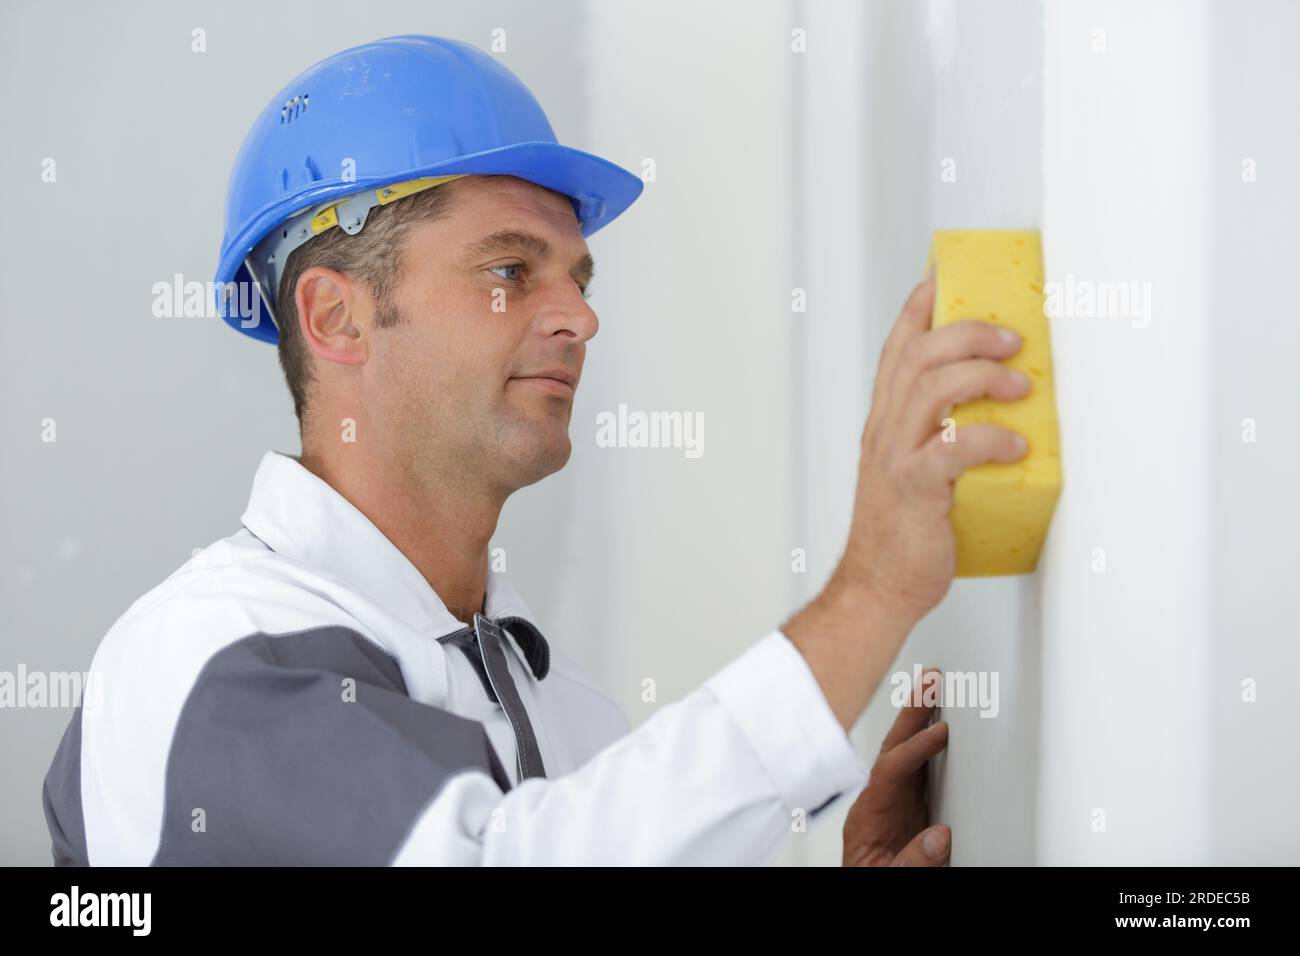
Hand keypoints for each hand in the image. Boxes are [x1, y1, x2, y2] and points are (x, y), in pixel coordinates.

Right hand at [831, 273, 1028, 625]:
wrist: (878, 587)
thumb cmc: (905, 534)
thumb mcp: (917, 470)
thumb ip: (942, 434)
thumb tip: (1003, 410)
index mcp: (884, 421)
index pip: (896, 348)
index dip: (918, 308)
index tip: (942, 277)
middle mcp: (885, 430)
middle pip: (918, 354)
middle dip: (969, 333)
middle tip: (1013, 340)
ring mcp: (895, 457)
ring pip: (930, 387)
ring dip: (982, 375)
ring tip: (1021, 385)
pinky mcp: (914, 488)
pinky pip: (951, 448)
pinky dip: (988, 439)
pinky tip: (1016, 444)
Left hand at [842, 671, 949, 865]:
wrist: (869, 888)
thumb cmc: (873, 881)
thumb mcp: (889, 877)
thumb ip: (913, 860)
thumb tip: (941, 836)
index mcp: (867, 815)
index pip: (888, 771)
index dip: (915, 749)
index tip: (940, 732)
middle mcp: (878, 800)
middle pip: (893, 747)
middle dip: (912, 712)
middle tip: (930, 680)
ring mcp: (894, 800)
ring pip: (906, 750)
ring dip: (921, 718)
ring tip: (935, 685)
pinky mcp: (911, 806)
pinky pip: (921, 766)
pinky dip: (931, 741)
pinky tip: (943, 720)